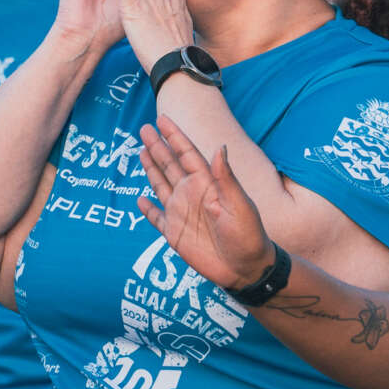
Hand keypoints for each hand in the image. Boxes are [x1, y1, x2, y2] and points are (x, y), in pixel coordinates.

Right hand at [137, 115, 274, 294]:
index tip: (161, 119)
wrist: (245, 268)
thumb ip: (226, 178)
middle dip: (157, 146)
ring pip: (161, 185)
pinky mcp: (174, 234)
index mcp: (208, 184)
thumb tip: (220, 147)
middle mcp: (192, 194)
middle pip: (170, 165)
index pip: (187, 154)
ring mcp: (182, 213)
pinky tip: (140, 199)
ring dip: (151, 169)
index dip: (174, 137)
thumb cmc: (248, 235)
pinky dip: (148, 209)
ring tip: (142, 151)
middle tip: (144, 128)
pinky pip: (156, 218)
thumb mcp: (239, 205)